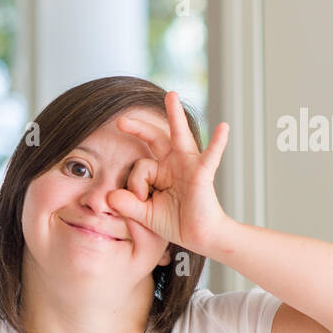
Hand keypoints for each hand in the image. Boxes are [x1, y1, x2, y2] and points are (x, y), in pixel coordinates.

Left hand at [105, 91, 231, 254]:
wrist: (199, 237)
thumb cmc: (175, 222)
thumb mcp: (144, 214)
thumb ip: (126, 205)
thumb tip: (109, 196)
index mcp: (160, 170)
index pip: (139, 167)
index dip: (135, 184)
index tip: (138, 200)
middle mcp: (173, 163)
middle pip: (155, 138)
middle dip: (139, 128)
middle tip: (121, 120)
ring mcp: (188, 165)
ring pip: (179, 136)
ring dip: (175, 115)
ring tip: (170, 96)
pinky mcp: (202, 173)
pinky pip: (210, 156)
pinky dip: (217, 142)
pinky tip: (223, 127)